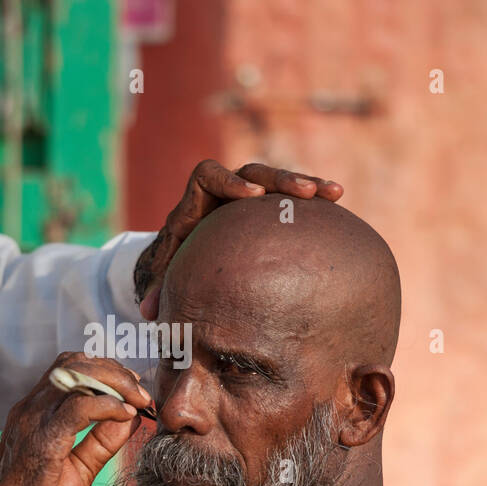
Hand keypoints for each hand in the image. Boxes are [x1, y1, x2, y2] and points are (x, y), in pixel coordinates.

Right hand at [0, 353, 150, 485]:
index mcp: (36, 410)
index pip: (70, 366)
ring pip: (76, 376)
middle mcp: (31, 408)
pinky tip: (123, 415)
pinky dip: (106, 406)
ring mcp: (33, 421)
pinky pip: (77, 408)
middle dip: (115, 371)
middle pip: (75, 362)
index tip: (133, 388)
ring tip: (137, 400)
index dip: (106, 369)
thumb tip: (132, 417)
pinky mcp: (41, 441)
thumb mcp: (79, 467)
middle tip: (141, 391)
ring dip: (114, 383)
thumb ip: (103, 441)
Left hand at [134, 160, 343, 318]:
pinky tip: (337, 198)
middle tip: (304, 192)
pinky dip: (311, 197)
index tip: (250, 195)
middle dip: (279, 180)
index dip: (228, 180)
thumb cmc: (176, 264)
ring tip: (332, 192)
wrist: (189, 253)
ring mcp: (248, 197)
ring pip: (276, 181)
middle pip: (251, 171)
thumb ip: (158, 289)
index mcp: (195, 204)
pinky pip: (289, 196)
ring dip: (303, 183)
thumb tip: (149, 314)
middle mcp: (224, 193)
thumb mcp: (167, 275)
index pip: (207, 176)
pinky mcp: (267, 207)